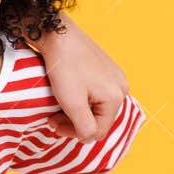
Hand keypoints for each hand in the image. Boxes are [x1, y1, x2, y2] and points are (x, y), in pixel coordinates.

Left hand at [38, 14, 127, 141]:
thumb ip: (84, 126)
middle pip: (98, 119)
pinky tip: (65, 93)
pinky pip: (94, 93)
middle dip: (74, 122)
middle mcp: (121, 87)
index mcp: (116, 97)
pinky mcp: (105, 69)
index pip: (98, 132)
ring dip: (75, 111)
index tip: (53, 123)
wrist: (58, 35)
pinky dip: (80, 98)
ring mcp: (114, 77)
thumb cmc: (64, 67)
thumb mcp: (72, 103)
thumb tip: (89, 139)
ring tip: (56, 107)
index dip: (73, 133)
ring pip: (95, 107)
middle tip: (52, 117)